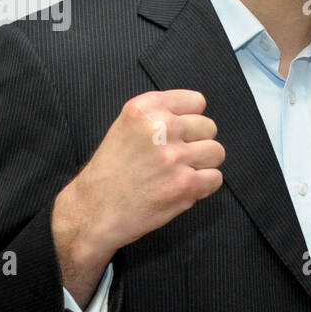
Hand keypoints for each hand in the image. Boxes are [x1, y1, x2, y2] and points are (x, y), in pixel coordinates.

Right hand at [52, 90, 224, 301]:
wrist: (94, 210)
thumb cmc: (112, 169)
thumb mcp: (127, 125)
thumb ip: (161, 115)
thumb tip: (198, 116)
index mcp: (146, 108)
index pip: (196, 101)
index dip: (190, 120)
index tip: (176, 134)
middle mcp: (160, 127)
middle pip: (209, 127)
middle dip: (197, 143)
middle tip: (174, 158)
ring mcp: (174, 156)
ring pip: (216, 152)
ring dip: (202, 165)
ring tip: (178, 173)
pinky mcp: (185, 184)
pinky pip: (216, 178)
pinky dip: (203, 186)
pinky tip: (180, 189)